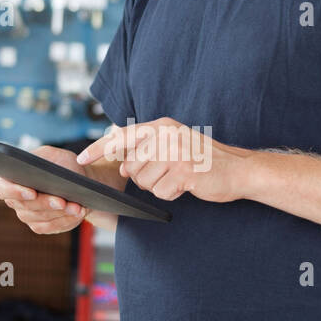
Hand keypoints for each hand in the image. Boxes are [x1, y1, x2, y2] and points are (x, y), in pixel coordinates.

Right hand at [0, 145, 88, 233]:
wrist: (78, 181)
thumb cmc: (62, 164)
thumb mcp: (54, 155)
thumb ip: (45, 160)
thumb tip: (43, 172)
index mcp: (12, 179)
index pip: (3, 189)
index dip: (15, 192)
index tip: (32, 192)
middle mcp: (16, 201)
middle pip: (26, 207)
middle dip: (46, 204)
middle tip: (62, 201)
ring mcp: (28, 216)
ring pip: (41, 218)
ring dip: (60, 213)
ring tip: (77, 207)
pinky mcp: (42, 226)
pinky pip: (52, 227)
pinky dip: (67, 220)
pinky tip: (79, 212)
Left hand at [76, 116, 253, 203]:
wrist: (239, 169)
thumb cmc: (204, 159)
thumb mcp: (174, 146)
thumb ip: (147, 152)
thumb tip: (122, 165)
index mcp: (162, 126)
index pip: (122, 136)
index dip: (99, 148)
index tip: (81, 158)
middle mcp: (167, 135)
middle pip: (132, 165)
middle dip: (144, 177)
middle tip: (167, 173)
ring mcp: (176, 153)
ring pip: (145, 182)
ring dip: (159, 186)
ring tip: (179, 177)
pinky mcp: (185, 172)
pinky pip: (162, 192)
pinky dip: (172, 194)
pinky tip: (186, 185)